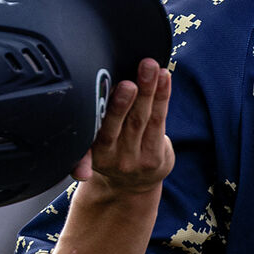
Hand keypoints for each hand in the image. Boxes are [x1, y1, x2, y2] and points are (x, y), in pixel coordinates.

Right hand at [73, 58, 172, 196]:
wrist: (129, 186)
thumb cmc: (109, 148)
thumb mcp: (92, 142)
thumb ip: (92, 120)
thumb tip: (90, 80)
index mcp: (89, 150)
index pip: (94, 129)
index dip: (101, 112)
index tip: (101, 93)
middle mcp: (110, 157)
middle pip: (119, 124)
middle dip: (124, 102)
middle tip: (129, 83)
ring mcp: (134, 159)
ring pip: (141, 119)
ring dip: (148, 91)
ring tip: (150, 68)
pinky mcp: (154, 157)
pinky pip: (158, 121)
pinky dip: (162, 96)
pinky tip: (164, 77)